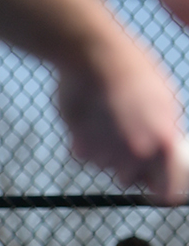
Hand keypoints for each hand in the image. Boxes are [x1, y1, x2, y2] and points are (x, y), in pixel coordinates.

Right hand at [56, 28, 188, 203]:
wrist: (94, 55)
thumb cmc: (134, 71)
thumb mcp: (165, 100)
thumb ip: (164, 131)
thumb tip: (164, 148)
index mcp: (164, 144)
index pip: (166, 190)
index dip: (162, 190)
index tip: (157, 188)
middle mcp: (135, 154)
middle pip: (128, 180)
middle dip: (126, 166)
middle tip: (124, 141)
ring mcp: (104, 152)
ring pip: (103, 165)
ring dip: (103, 149)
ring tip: (105, 118)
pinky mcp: (78, 146)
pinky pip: (83, 154)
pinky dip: (84, 142)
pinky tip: (89, 118)